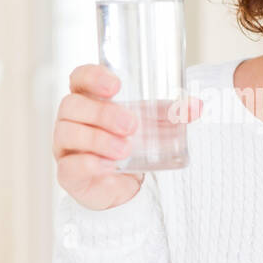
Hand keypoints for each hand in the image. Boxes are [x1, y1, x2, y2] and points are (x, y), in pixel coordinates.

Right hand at [53, 64, 202, 210]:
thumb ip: (173, 114)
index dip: (92, 76)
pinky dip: (89, 163)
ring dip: (98, 139)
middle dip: (102, 113)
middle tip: (132, 125)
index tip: (115, 85)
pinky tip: (109, 165)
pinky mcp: (67, 173)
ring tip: (125, 149)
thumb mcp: (152, 126)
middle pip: (72, 105)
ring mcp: (65, 146)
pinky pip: (69, 165)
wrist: (121, 185)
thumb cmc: (129, 144)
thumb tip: (198, 106)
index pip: (79, 78)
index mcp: (88, 99)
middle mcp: (71, 119)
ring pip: (68, 133)